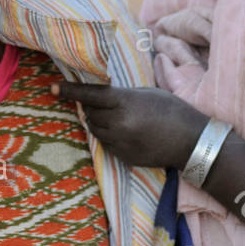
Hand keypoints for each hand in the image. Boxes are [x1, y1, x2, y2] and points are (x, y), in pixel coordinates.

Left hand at [53, 82, 207, 168]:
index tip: (52, 88)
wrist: (191, 141)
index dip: (70, 91)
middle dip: (93, 108)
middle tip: (108, 104)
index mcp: (125, 102)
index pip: (90, 95)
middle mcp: (119, 124)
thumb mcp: (146, 94)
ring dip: (100, 122)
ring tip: (122, 118)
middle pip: (90, 114)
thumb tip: (99, 97)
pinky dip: (110, 136)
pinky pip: (106, 144)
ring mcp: (120, 143)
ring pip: (95, 130)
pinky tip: (130, 133)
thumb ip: (120, 95)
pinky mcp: (123, 157)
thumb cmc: (172, 110)